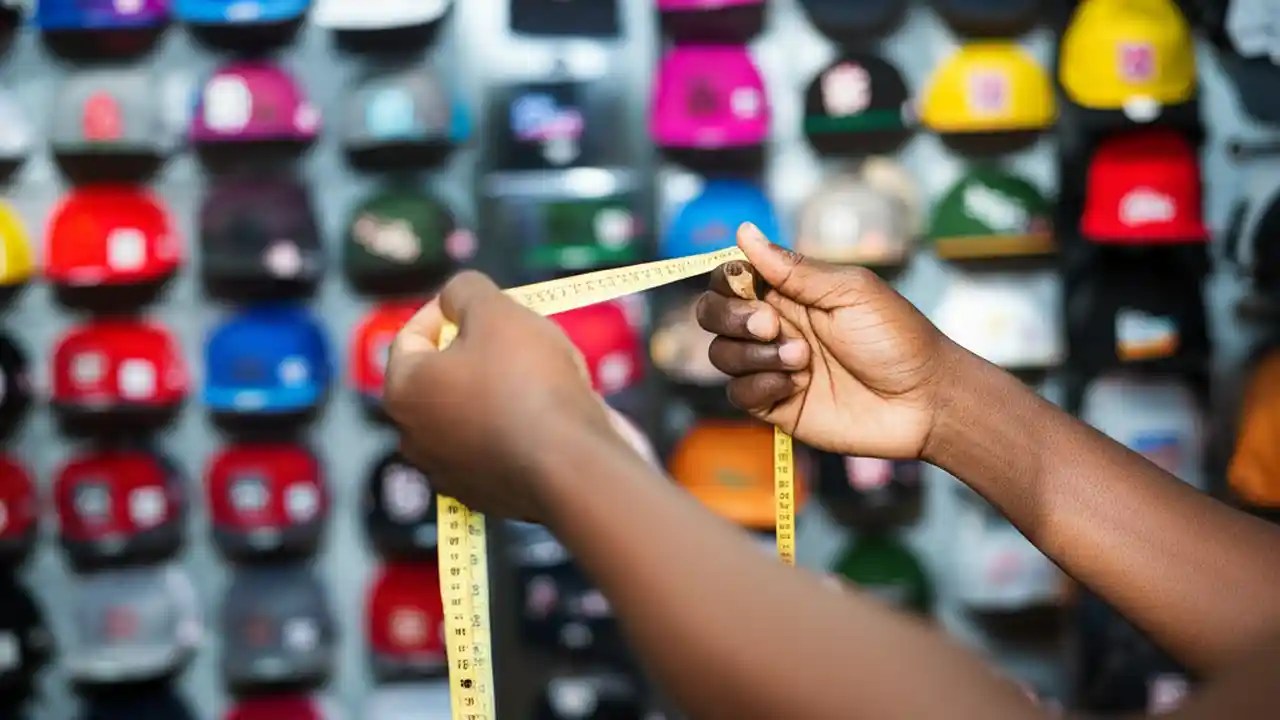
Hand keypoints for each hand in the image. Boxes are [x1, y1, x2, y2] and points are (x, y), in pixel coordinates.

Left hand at [384, 271, 618, 521]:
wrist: (573, 465)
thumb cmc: (527, 379)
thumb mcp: (495, 310)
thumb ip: (465, 291)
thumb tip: (454, 299)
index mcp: (404, 391)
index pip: (410, 336)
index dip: (443, 309)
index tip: (479, 301)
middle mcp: (415, 438)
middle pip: (442, 378)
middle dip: (476, 352)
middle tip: (516, 336)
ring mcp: (450, 474)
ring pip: (472, 414)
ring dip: (498, 390)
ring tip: (543, 374)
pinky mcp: (487, 498)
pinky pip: (498, 447)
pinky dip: (517, 428)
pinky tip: (552, 416)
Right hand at [696, 224, 960, 459]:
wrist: (924, 400)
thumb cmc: (897, 338)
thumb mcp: (850, 291)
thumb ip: (793, 268)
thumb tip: (744, 230)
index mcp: (790, 292)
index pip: (732, 277)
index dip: (728, 280)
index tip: (748, 286)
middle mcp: (774, 326)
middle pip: (712, 314)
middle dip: (729, 317)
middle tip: (770, 325)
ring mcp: (772, 366)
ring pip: (721, 354)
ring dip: (753, 354)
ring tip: (802, 359)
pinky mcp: (776, 404)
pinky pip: (739, 393)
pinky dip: (760, 385)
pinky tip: (797, 386)